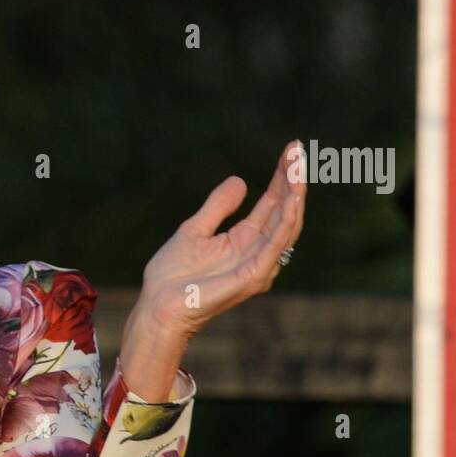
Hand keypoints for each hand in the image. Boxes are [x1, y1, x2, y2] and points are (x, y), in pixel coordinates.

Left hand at [120, 139, 306, 399]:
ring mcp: (258, 266)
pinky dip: (285, 222)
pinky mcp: (253, 277)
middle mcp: (257, 253)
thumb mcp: (194, 230)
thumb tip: (241, 180)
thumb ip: (218, 207)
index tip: (291, 150)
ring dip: (294, 196)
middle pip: (283, 212)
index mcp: (244, 241)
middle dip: (292, 181)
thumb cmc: (172, 276)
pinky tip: (291, 199)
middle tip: (298, 151)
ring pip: (285, 226)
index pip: (271, 204)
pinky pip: (275, 247)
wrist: (158, 306)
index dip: (281, 178)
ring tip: (298, 167)